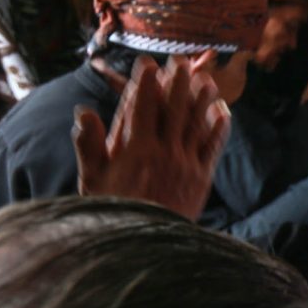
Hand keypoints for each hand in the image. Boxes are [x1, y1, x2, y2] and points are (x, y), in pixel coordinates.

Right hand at [74, 56, 228, 219]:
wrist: (143, 247)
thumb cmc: (112, 211)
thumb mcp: (92, 180)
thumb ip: (89, 144)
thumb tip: (84, 112)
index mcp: (135, 150)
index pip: (142, 107)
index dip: (146, 83)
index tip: (149, 64)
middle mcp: (164, 153)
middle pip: (173, 109)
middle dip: (177, 82)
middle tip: (180, 61)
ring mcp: (185, 165)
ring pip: (196, 124)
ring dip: (202, 99)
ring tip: (206, 80)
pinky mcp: (201, 178)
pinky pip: (212, 147)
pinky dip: (218, 128)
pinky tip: (223, 113)